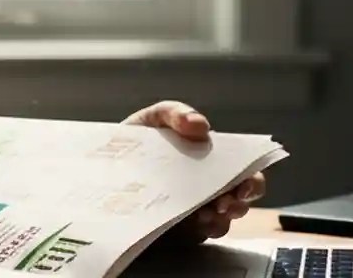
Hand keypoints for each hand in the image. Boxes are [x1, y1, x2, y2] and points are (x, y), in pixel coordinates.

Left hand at [124, 101, 267, 244]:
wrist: (102, 165)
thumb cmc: (135, 140)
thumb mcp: (154, 119)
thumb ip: (177, 114)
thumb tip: (201, 124)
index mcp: (210, 162)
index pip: (244, 175)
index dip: (250, 181)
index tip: (243, 185)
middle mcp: (208, 190)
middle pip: (238, 202)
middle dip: (238, 204)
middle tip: (225, 203)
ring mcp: (193, 212)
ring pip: (219, 224)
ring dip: (216, 221)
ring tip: (202, 215)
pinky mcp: (175, 231)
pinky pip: (192, 237)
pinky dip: (192, 231)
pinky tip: (184, 224)